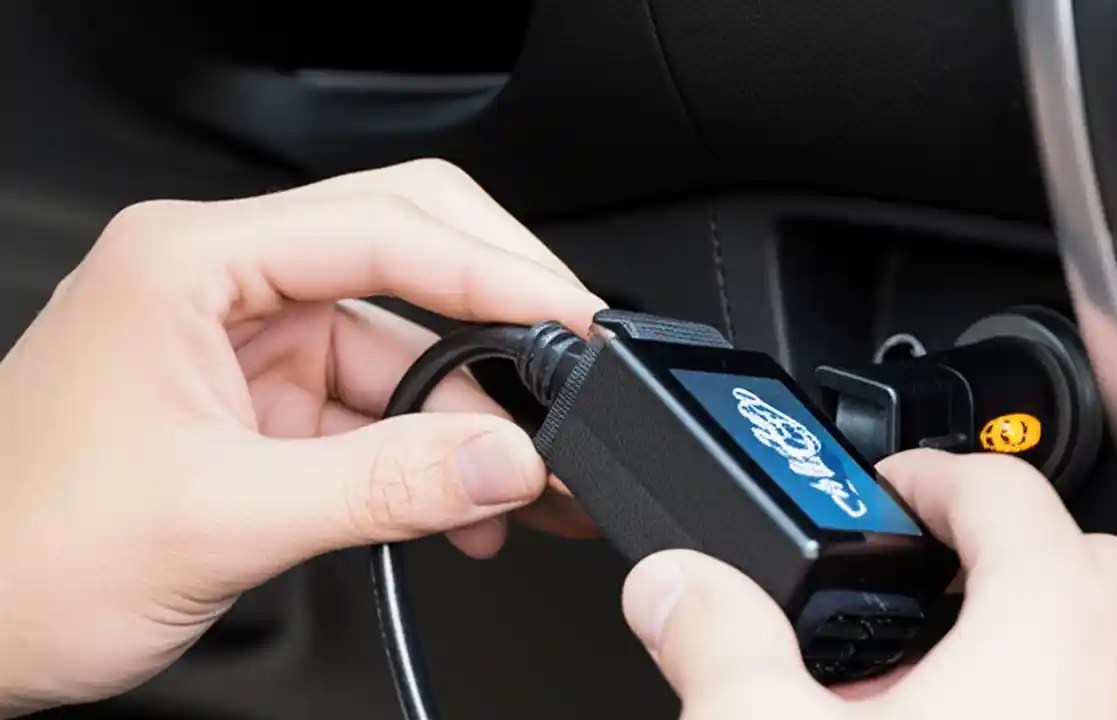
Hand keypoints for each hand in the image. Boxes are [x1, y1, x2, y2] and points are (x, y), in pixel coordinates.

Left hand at [0, 159, 605, 715]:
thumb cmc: (23, 557)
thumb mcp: (223, 520)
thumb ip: (383, 485)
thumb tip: (506, 461)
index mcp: (189, 264)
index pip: (381, 227)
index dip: (494, 270)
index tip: (572, 318)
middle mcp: (223, 284)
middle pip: (402, 253)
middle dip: (495, 312)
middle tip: (570, 362)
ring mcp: (247, 343)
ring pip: (402, 344)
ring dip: (470, 413)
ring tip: (524, 480)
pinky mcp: (263, 401)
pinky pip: (377, 406)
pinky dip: (429, 453)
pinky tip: (464, 505)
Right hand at [621, 449, 1116, 719]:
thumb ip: (714, 639)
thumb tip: (674, 587)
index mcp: (1053, 639)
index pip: (1005, 493)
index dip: (929, 474)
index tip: (884, 491)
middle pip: (1088, 559)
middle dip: (998, 544)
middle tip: (914, 569)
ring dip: (1042, 629)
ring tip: (940, 671)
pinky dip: (1064, 710)